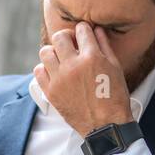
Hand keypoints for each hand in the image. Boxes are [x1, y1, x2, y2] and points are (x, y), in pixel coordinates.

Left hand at [34, 22, 132, 136]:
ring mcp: (59, 79)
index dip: (83, 30)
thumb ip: (105, 46)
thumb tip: (96, 29)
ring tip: (61, 59)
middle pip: (59, 36)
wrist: (106, 125)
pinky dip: (45, 69)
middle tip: (71, 44)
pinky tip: (55, 73)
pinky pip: (38, 71)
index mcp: (92, 57)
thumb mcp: (116, 68)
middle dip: (66, 37)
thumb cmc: (115, 97)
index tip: (84, 34)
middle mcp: (73, 66)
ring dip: (54, 52)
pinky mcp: (51, 92)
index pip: (82, 29)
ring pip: (45, 52)